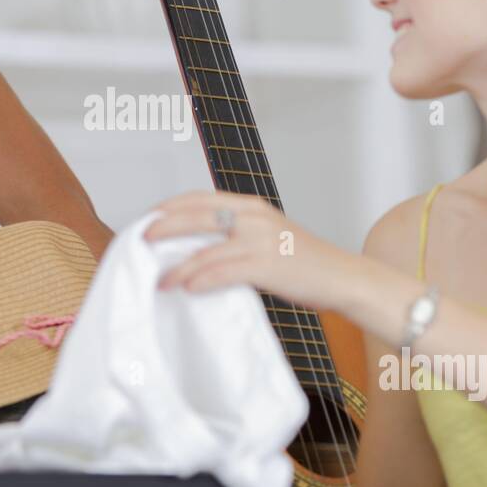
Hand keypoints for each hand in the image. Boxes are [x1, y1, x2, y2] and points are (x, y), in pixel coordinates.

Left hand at [143, 190, 367, 317]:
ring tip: (160, 280)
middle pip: (196, 217)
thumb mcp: (269, 235)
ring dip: (178, 267)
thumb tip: (197, 248)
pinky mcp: (267, 266)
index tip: (149, 218)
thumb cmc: (305, 261)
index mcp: (252, 206)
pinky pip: (224, 272)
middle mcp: (253, 217)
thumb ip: (238, 235)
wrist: (344, 277)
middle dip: (164, 229)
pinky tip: (188, 288)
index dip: (170, 207)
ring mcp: (260, 241)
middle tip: (141, 242)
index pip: (200, 198)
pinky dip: (201, 280)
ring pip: (205, 250)